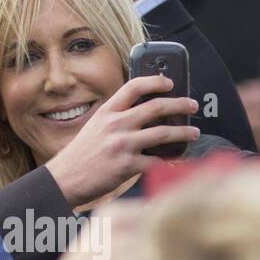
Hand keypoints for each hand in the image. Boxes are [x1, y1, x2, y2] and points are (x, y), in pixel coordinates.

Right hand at [45, 75, 198, 207]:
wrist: (66, 178)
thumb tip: (144, 113)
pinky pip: (158, 162)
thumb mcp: (95, 127)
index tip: (169, 82)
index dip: (155, 81)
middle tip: (191, 105)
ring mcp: (122, 145)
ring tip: (194, 132)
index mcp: (106, 112)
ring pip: (163, 133)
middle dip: (179, 104)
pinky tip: (180, 161)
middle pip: (155, 107)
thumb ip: (116, 118)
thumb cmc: (82, 154)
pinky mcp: (127, 165)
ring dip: (184, 132)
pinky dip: (173, 162)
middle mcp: (115, 125)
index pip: (133, 87)